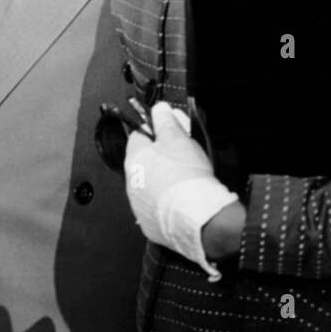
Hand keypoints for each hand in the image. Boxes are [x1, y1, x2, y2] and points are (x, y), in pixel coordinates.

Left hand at [125, 102, 240, 277]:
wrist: (199, 216)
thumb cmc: (187, 177)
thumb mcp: (179, 139)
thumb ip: (166, 121)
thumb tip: (159, 109)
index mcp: (135, 158)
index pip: (139, 135)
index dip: (157, 131)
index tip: (171, 132)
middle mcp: (132, 182)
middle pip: (145, 160)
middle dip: (162, 155)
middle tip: (183, 154)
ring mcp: (139, 204)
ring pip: (150, 184)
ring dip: (164, 179)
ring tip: (186, 178)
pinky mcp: (149, 222)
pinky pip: (156, 205)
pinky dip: (167, 200)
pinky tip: (182, 197)